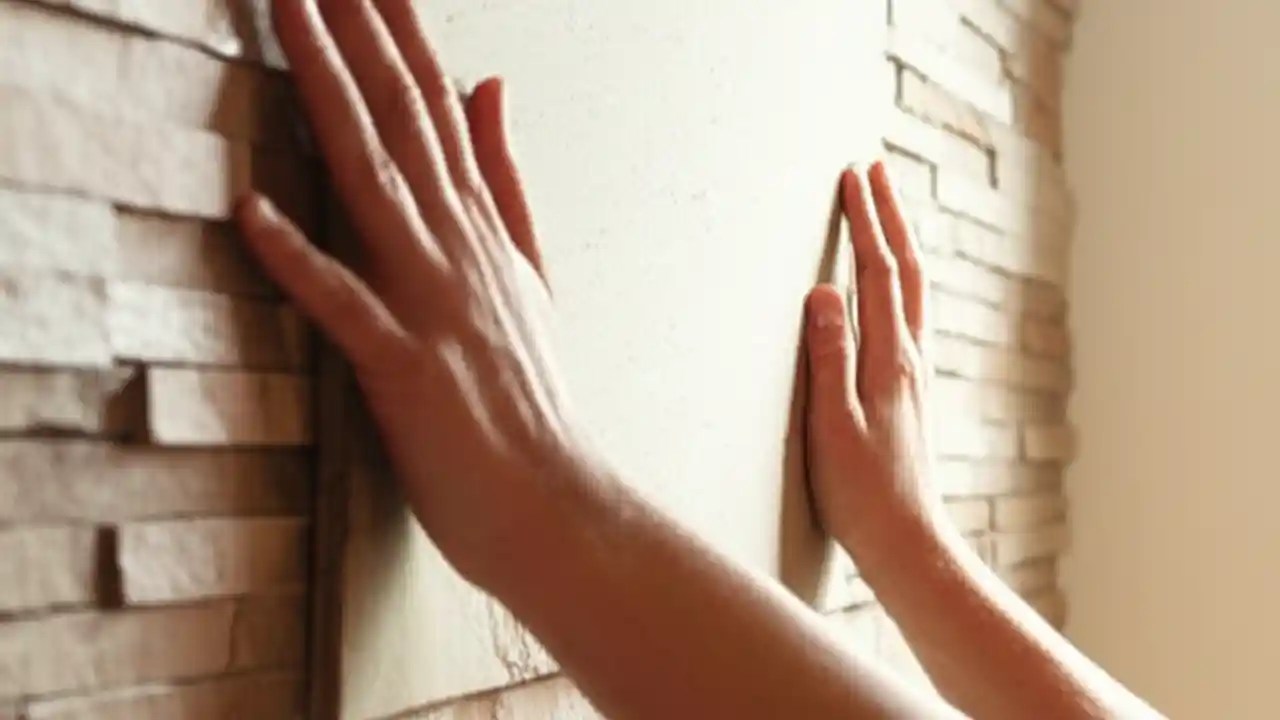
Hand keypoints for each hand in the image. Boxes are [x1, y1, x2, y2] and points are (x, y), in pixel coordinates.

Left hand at [236, 0, 582, 580]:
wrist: (558, 503)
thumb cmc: (535, 401)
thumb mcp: (529, 273)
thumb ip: (506, 178)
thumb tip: (491, 86)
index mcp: (482, 231)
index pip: (436, 108)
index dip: (399, 33)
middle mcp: (457, 251)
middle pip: (402, 123)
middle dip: (359, 32)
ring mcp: (432, 306)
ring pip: (373, 183)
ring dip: (328, 97)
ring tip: (290, 18)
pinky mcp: (403, 369)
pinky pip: (344, 307)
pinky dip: (299, 260)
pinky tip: (250, 210)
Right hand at [803, 164, 950, 577]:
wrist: (905, 539)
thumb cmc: (860, 491)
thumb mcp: (831, 425)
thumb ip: (827, 357)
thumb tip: (822, 291)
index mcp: (888, 360)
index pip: (878, 273)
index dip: (866, 222)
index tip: (852, 176)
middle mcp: (909, 358)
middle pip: (905, 270)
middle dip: (888, 216)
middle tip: (872, 170)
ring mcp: (913, 374)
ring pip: (913, 291)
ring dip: (900, 243)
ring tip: (885, 210)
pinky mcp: (909, 391)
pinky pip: (909, 315)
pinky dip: (901, 281)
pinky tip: (890, 285)